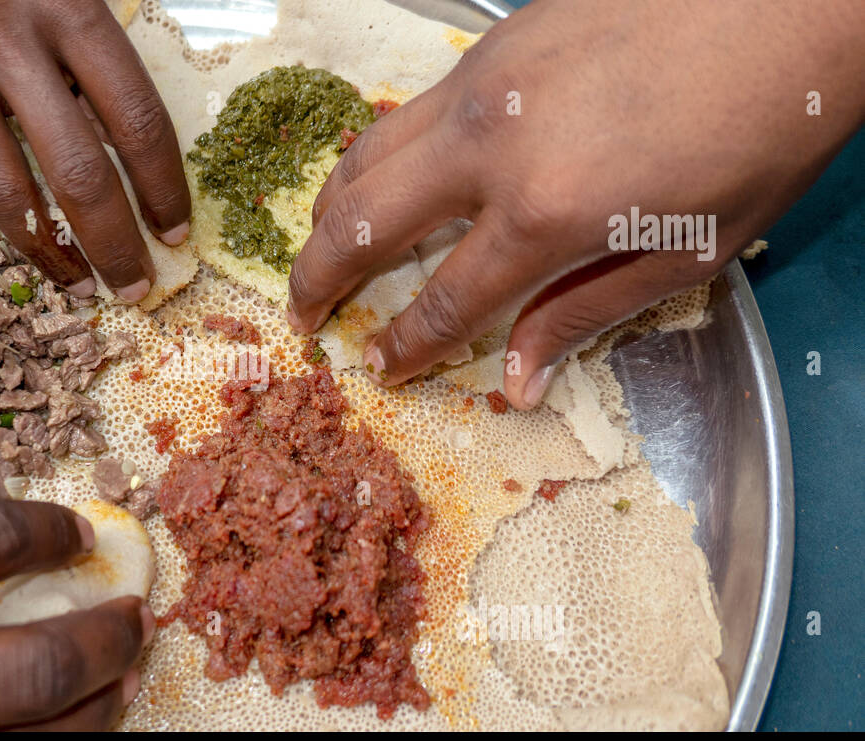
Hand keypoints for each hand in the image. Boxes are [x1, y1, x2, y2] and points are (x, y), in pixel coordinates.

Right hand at [0, 0, 189, 302]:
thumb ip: (92, 47)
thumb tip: (127, 138)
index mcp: (68, 4)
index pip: (135, 117)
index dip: (162, 185)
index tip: (176, 228)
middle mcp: (7, 39)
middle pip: (77, 171)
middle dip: (114, 242)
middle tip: (136, 285)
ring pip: (5, 188)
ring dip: (47, 252)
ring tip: (77, 283)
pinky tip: (21, 217)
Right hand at [289, 0, 864, 406]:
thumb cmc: (761, 129)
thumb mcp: (688, 249)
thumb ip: (584, 310)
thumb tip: (515, 377)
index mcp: (545, 212)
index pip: (443, 300)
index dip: (403, 344)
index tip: (378, 367)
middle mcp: (491, 145)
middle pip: (364, 223)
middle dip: (317, 278)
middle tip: (302, 314)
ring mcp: (482, 83)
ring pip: (365, 153)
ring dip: (330, 212)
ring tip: (321, 248)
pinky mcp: (493, 41)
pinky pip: (406, 110)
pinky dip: (375, 154)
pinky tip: (384, 175)